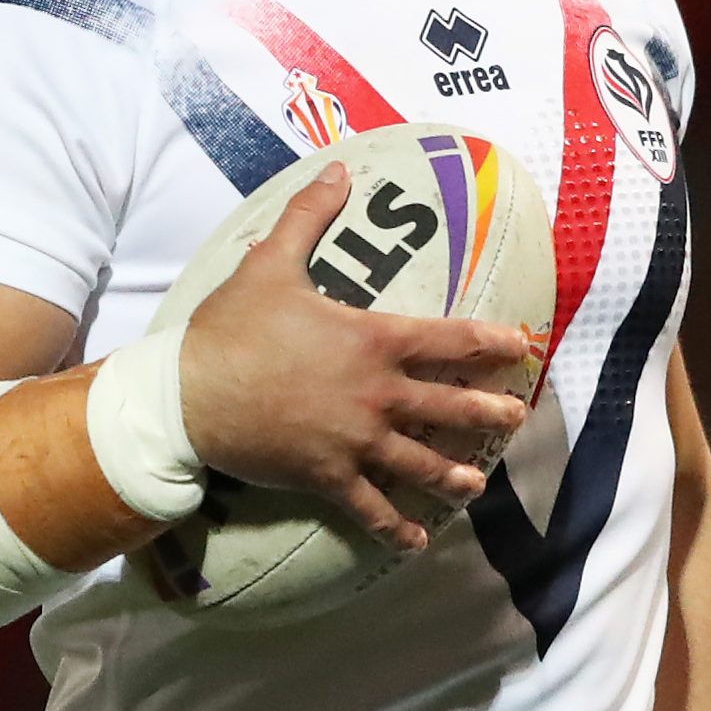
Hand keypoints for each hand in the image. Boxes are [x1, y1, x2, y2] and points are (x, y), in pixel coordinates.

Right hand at [178, 161, 529, 550]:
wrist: (189, 397)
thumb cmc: (232, 328)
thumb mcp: (270, 262)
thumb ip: (309, 216)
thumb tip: (337, 170)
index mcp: (372, 341)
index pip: (449, 340)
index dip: (491, 343)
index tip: (521, 347)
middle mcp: (377, 395)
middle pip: (449, 406)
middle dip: (488, 411)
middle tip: (517, 417)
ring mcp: (356, 442)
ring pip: (421, 462)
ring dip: (454, 473)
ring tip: (477, 483)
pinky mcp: (329, 477)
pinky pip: (371, 508)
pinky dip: (396, 527)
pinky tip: (416, 540)